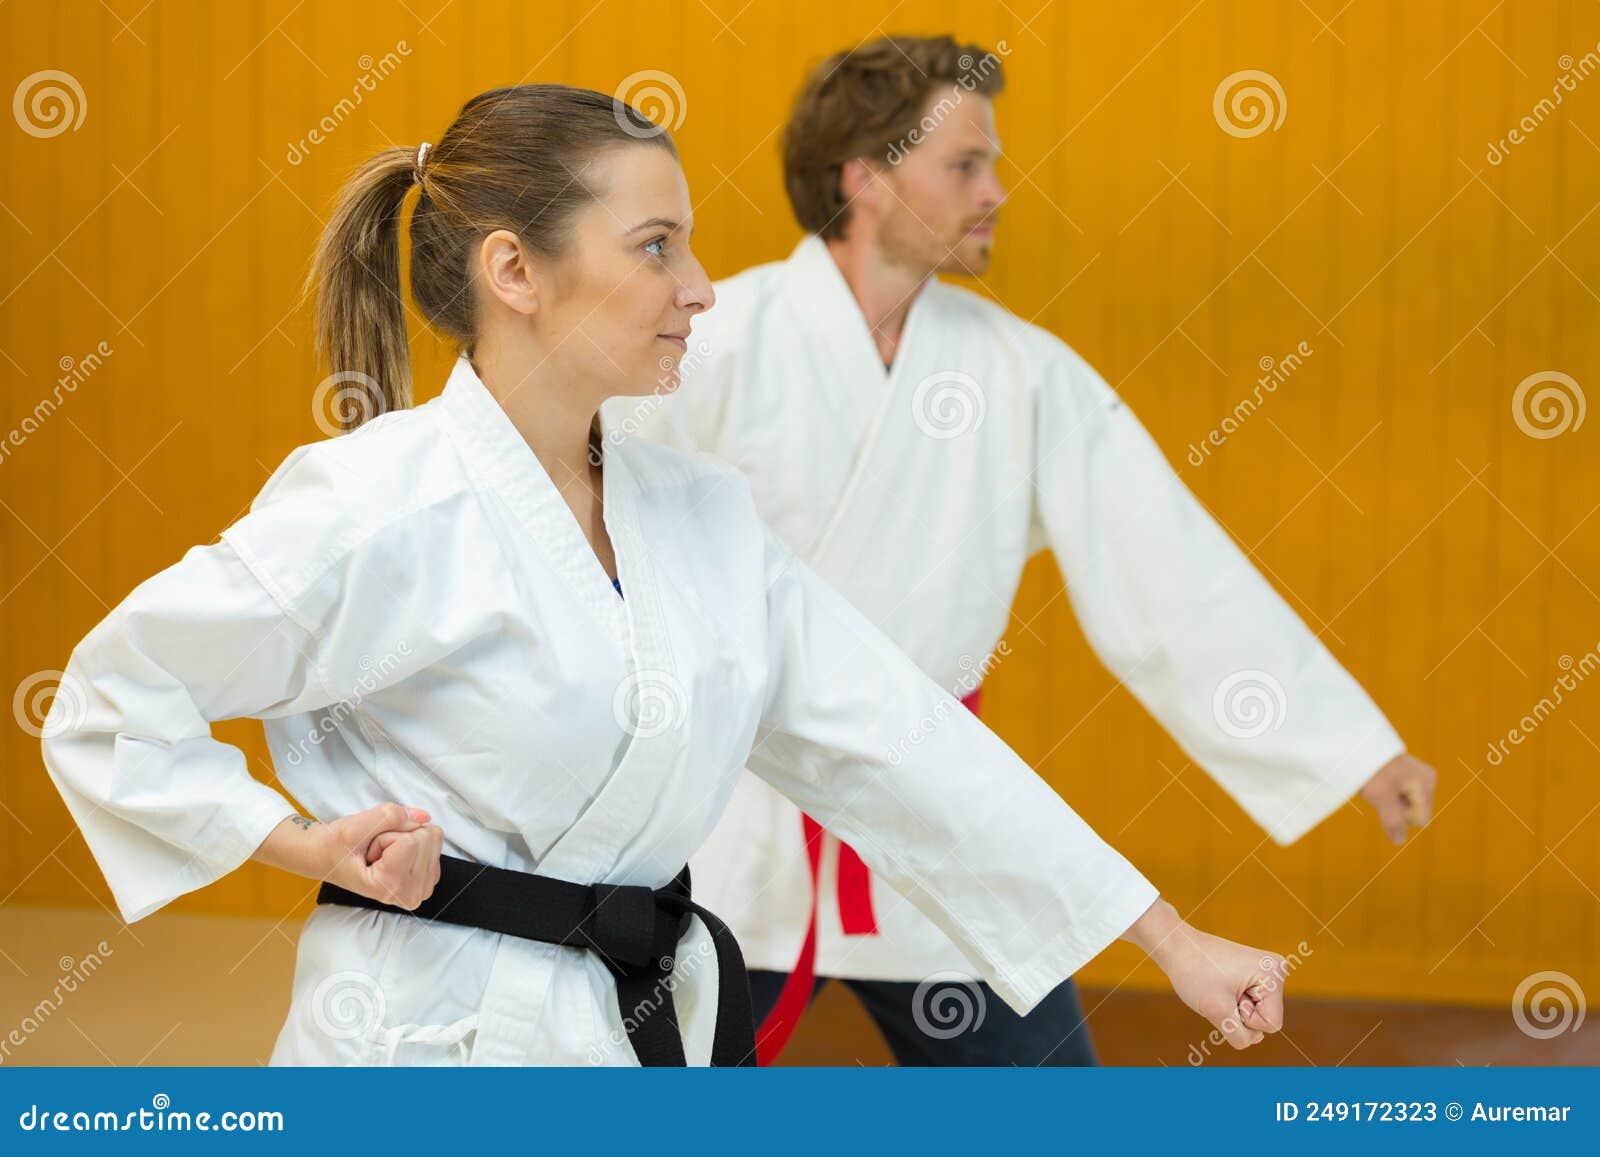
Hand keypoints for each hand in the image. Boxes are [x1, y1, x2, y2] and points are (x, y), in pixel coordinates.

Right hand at [322, 802, 443, 909]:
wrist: (326, 858)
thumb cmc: (334, 847)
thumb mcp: (354, 827)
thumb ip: (390, 816)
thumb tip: (424, 816)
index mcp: (391, 888)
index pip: (412, 840)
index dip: (386, 835)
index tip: (367, 851)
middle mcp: (411, 895)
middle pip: (427, 838)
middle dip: (398, 836)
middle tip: (374, 851)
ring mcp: (422, 889)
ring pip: (432, 837)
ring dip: (404, 838)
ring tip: (381, 854)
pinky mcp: (428, 879)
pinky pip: (434, 842)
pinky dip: (413, 842)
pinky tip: (393, 856)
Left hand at [1123, 899, 1285, 1048]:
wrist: (1176, 947)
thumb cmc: (1194, 973)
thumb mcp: (1218, 1013)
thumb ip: (1241, 1036)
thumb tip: (1255, 1039)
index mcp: (1273, 974)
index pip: (1271, 1024)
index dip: (1245, 1019)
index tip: (1226, 994)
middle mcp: (1275, 970)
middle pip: (1266, 1019)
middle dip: (1239, 1014)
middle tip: (1220, 989)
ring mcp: (1265, 972)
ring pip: (1256, 1014)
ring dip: (1234, 1009)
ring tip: (1218, 986)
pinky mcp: (1253, 975)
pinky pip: (1249, 1005)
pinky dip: (1231, 1003)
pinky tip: (1219, 986)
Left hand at [1359, 753, 1435, 843]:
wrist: (1357, 745)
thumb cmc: (1370, 769)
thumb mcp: (1380, 796)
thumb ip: (1392, 820)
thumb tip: (1399, 842)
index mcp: (1426, 783)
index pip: (1421, 819)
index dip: (1401, 816)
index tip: (1388, 798)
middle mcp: (1427, 779)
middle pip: (1415, 812)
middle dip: (1397, 808)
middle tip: (1381, 788)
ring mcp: (1419, 777)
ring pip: (1407, 805)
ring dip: (1391, 800)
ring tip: (1379, 783)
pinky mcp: (1409, 776)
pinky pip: (1402, 796)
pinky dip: (1389, 793)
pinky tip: (1381, 780)